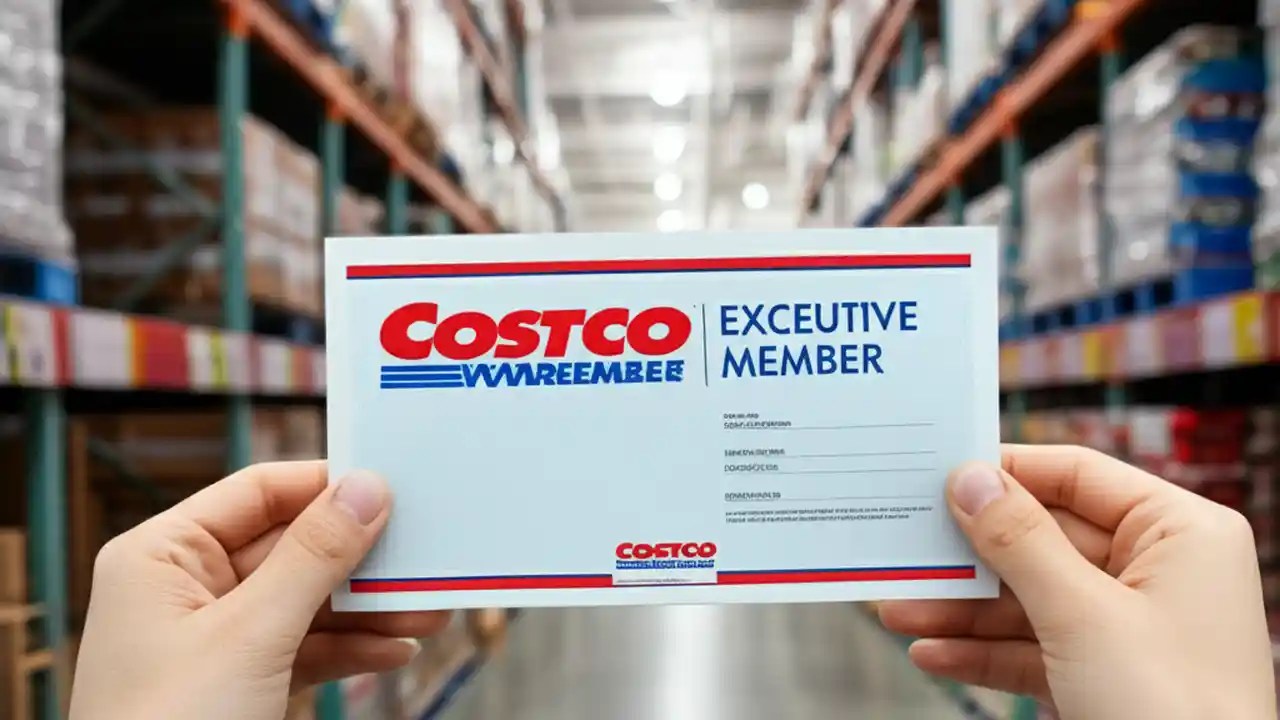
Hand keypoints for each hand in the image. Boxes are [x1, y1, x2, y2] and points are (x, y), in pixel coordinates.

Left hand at [69, 461, 448, 719]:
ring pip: (309, 602)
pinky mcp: (241, 682)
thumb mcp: (250, 635)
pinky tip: (395, 651)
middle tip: (423, 560)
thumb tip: (365, 489)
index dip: (326, 486)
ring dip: (370, 610)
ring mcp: (215, 639)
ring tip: (427, 613)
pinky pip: (308, 647)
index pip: (258, 493)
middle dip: (362, 562)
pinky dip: (352, 649)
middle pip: (293, 548)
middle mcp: (186, 589)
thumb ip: (313, 557)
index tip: (392, 488)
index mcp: (161, 556)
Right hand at [879, 445, 1275, 719]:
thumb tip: (971, 479)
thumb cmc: (1175, 709)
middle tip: (907, 549)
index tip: (939, 473)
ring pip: (1030, 599)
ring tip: (898, 612)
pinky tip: (933, 654)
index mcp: (1179, 532)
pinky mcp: (1108, 675)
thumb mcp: (1082, 615)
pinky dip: (983, 652)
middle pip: (1043, 540)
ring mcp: (1132, 627)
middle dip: (969, 558)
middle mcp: (1159, 570)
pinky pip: (1034, 647)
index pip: (1076, 475)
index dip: (1006, 472)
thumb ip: (1019, 541)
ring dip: (963, 611)